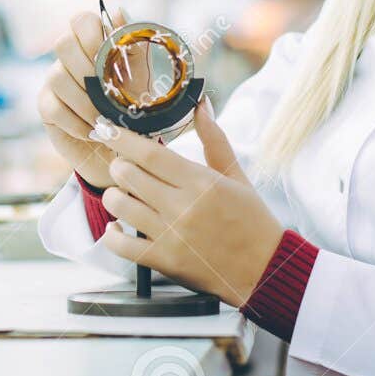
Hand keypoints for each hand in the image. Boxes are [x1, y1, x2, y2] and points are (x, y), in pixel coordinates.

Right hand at [37, 6, 153, 188]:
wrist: (122, 147)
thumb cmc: (132, 107)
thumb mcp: (140, 77)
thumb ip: (131, 47)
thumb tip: (118, 10)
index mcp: (93, 44)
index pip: (81, 20)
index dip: (90, 33)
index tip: (104, 54)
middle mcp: (70, 57)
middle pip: (62, 44)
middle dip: (85, 68)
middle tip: (106, 92)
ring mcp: (54, 81)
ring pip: (56, 78)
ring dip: (84, 101)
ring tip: (104, 120)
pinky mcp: (46, 106)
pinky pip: (53, 108)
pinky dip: (75, 122)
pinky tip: (92, 131)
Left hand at [95, 96, 283, 308]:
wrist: (266, 271)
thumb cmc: (252, 220)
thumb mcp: (237, 176)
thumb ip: (214, 139)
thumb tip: (201, 105)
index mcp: (201, 183)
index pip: (150, 154)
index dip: (123, 139)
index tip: (108, 129)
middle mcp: (183, 208)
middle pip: (128, 175)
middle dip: (119, 166)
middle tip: (124, 166)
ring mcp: (171, 237)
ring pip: (119, 206)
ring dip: (114, 196)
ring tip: (124, 195)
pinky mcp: (163, 262)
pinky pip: (120, 245)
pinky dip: (112, 234)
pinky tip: (119, 226)